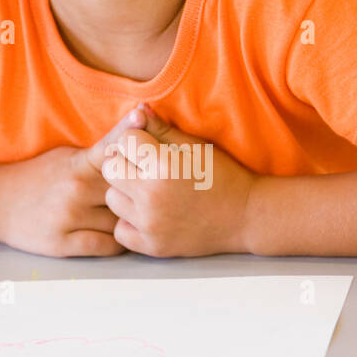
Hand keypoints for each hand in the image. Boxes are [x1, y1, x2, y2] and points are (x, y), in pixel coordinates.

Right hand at [0, 106, 147, 255]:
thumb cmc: (37, 177)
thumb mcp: (64, 157)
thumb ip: (98, 155)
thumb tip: (133, 140)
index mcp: (76, 164)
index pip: (109, 147)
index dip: (128, 132)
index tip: (143, 115)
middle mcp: (74, 189)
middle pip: (127, 190)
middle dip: (141, 193)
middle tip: (155, 196)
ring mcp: (68, 217)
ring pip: (120, 221)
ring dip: (129, 221)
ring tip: (134, 218)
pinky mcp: (62, 243)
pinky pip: (107, 246)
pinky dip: (118, 243)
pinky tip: (118, 235)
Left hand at [99, 103, 256, 256]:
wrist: (246, 217)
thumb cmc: (223, 177)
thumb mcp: (195, 146)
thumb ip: (162, 129)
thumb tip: (137, 110)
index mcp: (164, 165)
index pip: (125, 140)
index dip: (138, 141)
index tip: (152, 148)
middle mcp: (152, 195)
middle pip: (110, 168)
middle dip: (125, 164)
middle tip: (146, 170)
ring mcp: (150, 224)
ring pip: (112, 198)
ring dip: (125, 194)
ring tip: (148, 193)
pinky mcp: (152, 246)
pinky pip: (119, 230)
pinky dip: (130, 223)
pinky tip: (149, 215)